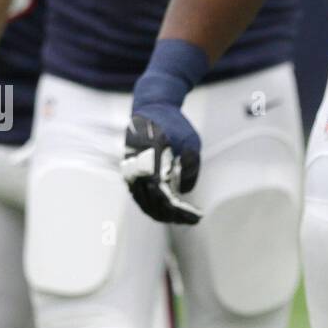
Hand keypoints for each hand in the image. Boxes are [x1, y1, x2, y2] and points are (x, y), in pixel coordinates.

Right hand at [121, 103, 202, 225]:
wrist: (151, 108)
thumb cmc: (174, 124)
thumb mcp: (191, 141)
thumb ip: (190, 166)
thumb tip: (183, 193)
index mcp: (151, 160)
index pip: (163, 195)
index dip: (179, 210)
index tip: (197, 216)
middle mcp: (135, 168)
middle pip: (152, 203)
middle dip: (172, 216)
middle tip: (192, 219)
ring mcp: (130, 172)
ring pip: (143, 203)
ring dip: (162, 214)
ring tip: (183, 218)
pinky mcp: (129, 173)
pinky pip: (139, 196)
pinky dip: (153, 206)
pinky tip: (169, 211)